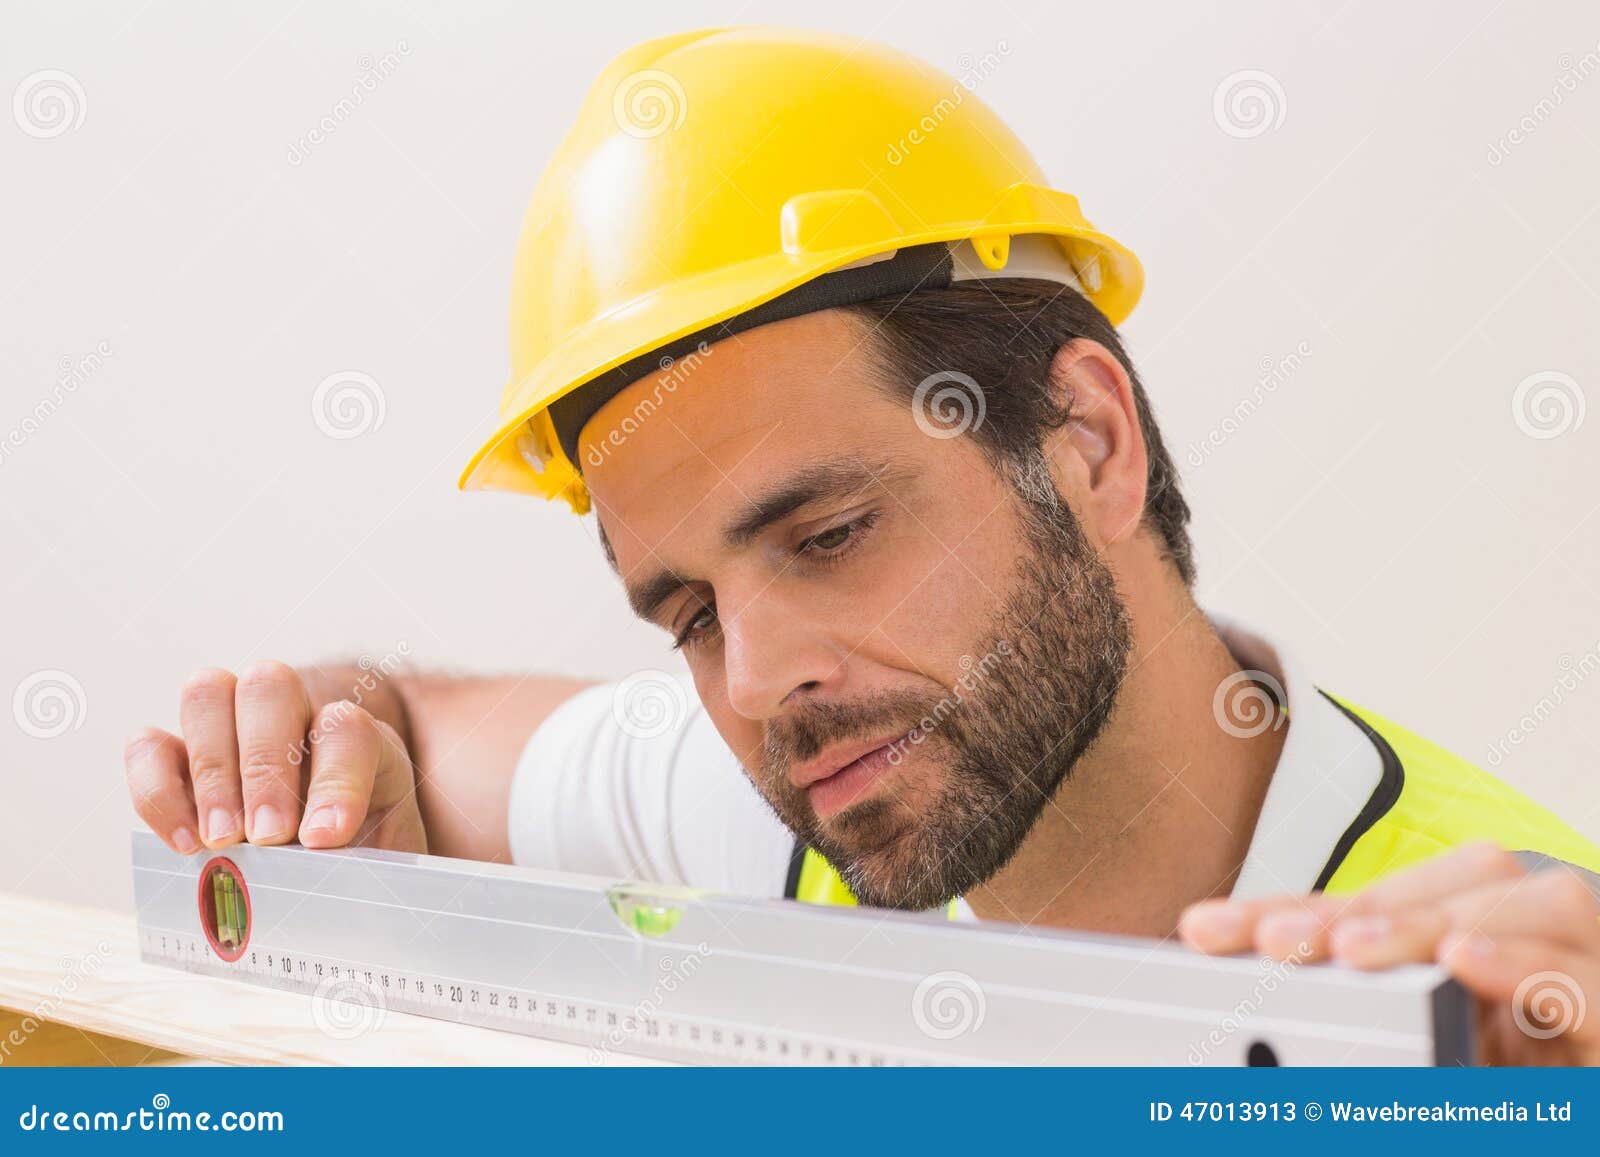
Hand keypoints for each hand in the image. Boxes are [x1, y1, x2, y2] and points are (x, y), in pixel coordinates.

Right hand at [124, 662, 426, 856]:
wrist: (331, 883)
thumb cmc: (358, 866)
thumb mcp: (381, 861)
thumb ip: (363, 857)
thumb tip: (325, 865)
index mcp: (357, 738)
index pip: (345, 727)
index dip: (335, 781)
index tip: (325, 838)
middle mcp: (293, 715)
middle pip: (269, 686)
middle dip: (264, 765)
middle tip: (269, 835)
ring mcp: (230, 729)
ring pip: (207, 694)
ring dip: (212, 770)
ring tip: (222, 840)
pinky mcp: (178, 760)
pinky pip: (148, 746)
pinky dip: (158, 791)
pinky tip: (186, 844)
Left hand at [1178, 842, 1598, 1064]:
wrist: (1561, 1126)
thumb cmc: (1494, 1104)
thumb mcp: (1411, 1079)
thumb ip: (1350, 1051)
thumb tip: (1243, 1045)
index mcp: (1477, 964)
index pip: (1381, 914)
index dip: (1293, 912)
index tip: (1205, 930)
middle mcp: (1537, 962)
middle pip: (1462, 885)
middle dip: (1360, 905)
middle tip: (1275, 940)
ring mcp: (1588, 990)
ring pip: (1541, 906)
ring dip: (1435, 921)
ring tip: (1354, 950)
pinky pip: (1595, 986)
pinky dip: (1533, 969)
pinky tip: (1468, 962)